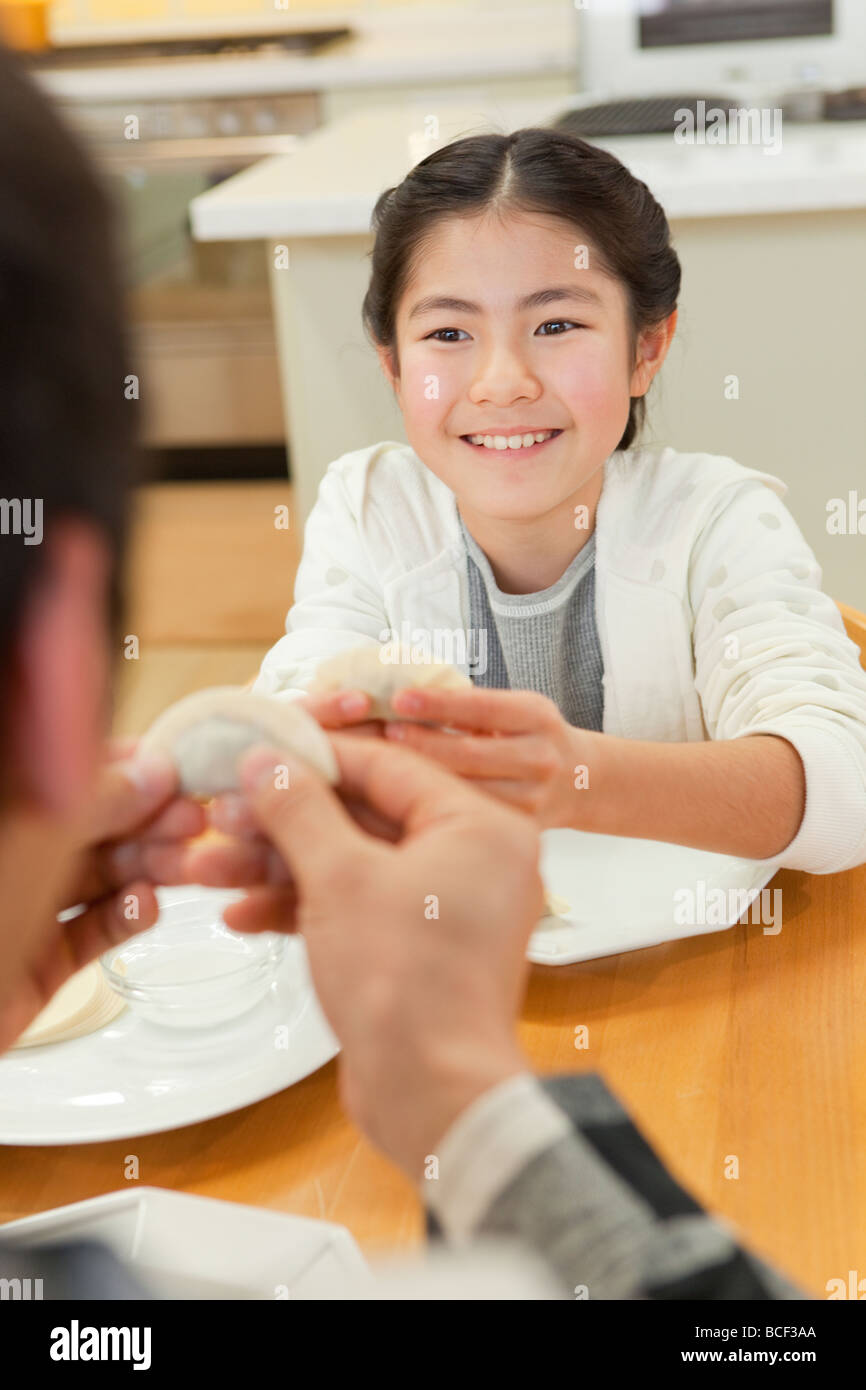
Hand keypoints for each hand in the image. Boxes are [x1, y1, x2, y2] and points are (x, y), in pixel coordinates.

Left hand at [0, 739, 206, 1052]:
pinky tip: (145, 908)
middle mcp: (8, 856)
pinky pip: (90, 930)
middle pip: (90, 822)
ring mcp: (17, 909)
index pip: (65, 770)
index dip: (124, 764)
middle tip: (195, 823)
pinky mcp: (34, 962)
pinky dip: (125, 918)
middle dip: (147, 819)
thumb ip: (88, 808)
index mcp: (6, 814)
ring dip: (147, 868)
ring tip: (186, 867)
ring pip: (96, 875)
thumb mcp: (26, 856)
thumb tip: (147, 769)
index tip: (174, 768)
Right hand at [219, 737, 543, 1177]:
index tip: (259, 753)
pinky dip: (307, 911)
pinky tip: (242, 916)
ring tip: (210, 871)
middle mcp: (477, 861)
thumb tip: (267, 760)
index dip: (315, 759)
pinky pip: (361, 910)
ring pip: (355, 867)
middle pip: (366, 818)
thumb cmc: (405, 982)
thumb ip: (300, 810)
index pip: (389, 767)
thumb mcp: (339, 878)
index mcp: (483, 826)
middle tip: (225, 817)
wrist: (432, 1097)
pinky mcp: (422, 951)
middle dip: (287, 824)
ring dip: (282, 869)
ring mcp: (450, 909)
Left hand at [383, 686, 597, 829]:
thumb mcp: (515, 709)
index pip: (482, 707)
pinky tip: (404, 799)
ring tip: (384, 767)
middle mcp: (540, 758)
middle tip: (382, 735)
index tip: (400, 698)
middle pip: (469, 754)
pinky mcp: (521, 830)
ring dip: (421, 778)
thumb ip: (471, 708)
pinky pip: (470, 819)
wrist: (581, 780)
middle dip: (420, 744)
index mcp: (536, 717)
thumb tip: (404, 700)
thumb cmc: (529, 736)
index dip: (438, 703)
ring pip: (466, 791)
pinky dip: (434, 808)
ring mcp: (533, 799)